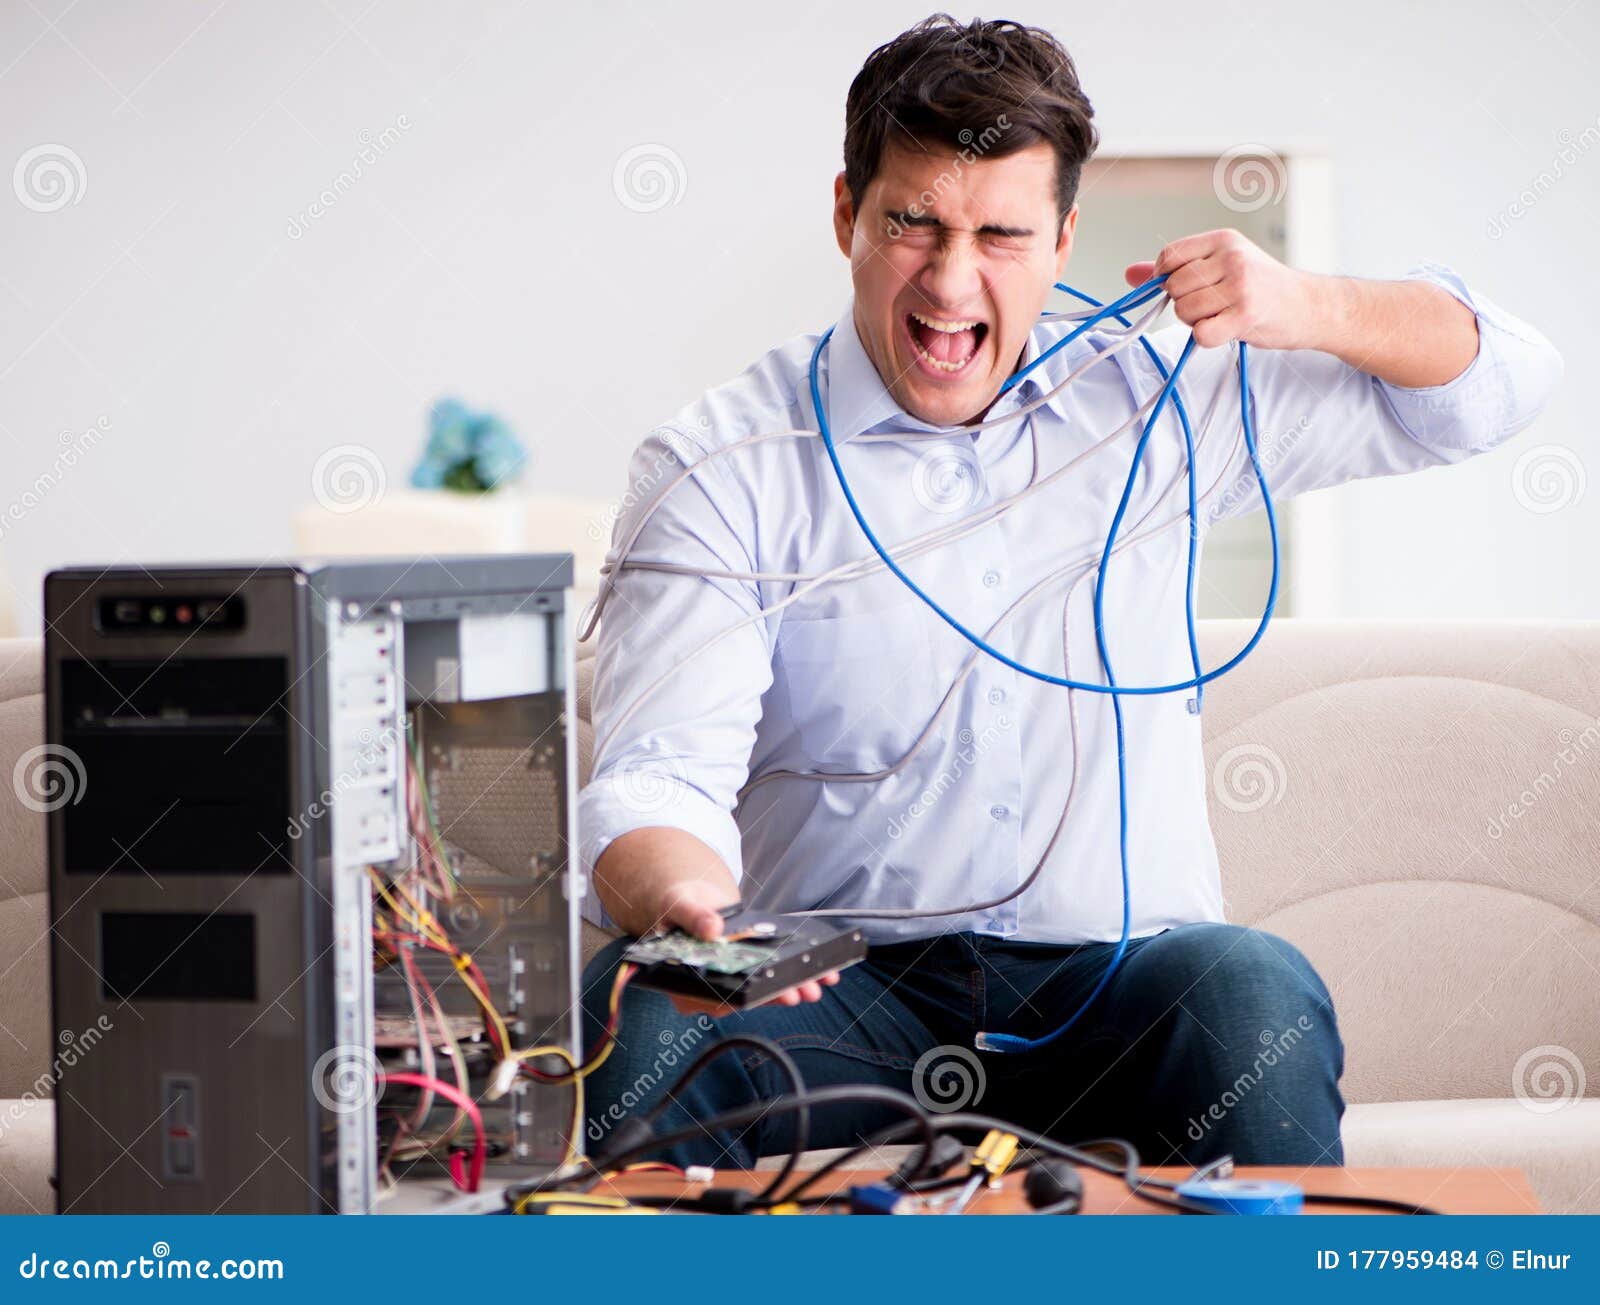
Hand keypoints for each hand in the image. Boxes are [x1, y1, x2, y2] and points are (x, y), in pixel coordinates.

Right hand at [653, 880, 840, 1018]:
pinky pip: (769, 979)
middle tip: (796, 994)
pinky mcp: (748, 973)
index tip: (759, 994)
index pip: (711, 996)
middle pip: (741, 999)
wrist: (694, 901)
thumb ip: (693, 917)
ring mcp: (730, 983)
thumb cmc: (680, 907)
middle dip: (772, 996)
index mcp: (683, 981)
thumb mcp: (681, 905)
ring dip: (788, 989)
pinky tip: (816, 975)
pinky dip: (792, 977)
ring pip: (760, 993)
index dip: (737, 998)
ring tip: (813, 987)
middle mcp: (707, 990)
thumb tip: (712, 928)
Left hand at [1125, 229, 1317, 350]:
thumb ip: (1175, 269)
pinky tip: (1227, 329)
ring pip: (1184, 311)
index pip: (1169, 256)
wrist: (1310, 306)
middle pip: (1173, 287)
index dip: (1166, 277)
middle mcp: (1232, 257)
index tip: (1185, 287)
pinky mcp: (1246, 315)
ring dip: (1197, 322)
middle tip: (1212, 305)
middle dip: (1184, 303)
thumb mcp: (1222, 265)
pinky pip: (1201, 334)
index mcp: (1223, 240)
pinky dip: (1207, 338)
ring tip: (1223, 315)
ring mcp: (1240, 285)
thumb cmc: (1263, 287)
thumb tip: (1130, 274)